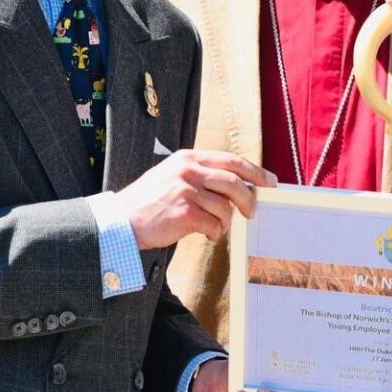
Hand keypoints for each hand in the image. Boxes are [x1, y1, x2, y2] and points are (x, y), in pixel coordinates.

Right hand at [111, 150, 274, 249]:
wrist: (121, 221)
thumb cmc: (149, 202)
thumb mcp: (173, 176)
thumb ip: (201, 175)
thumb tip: (238, 187)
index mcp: (188, 158)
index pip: (231, 160)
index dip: (255, 171)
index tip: (270, 182)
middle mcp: (189, 170)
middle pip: (235, 182)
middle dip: (249, 200)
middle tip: (252, 213)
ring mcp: (187, 191)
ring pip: (226, 207)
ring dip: (225, 222)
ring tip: (213, 227)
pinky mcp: (186, 212)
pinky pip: (215, 225)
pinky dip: (214, 233)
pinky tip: (204, 233)